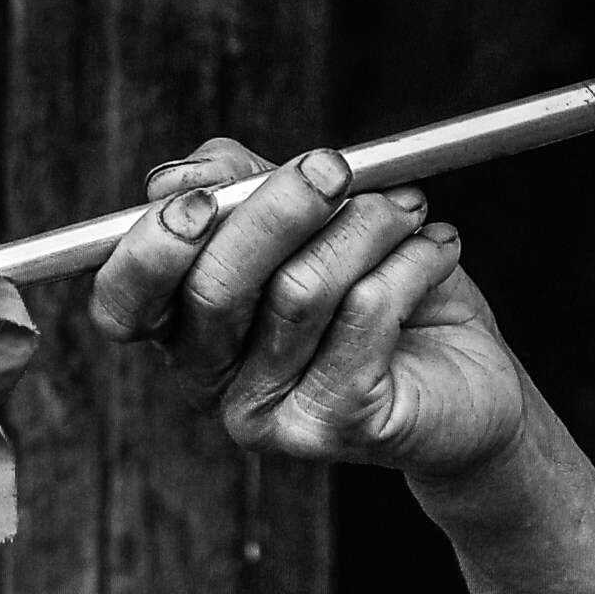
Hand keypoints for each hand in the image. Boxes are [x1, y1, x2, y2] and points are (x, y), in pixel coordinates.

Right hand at [86, 136, 530, 483]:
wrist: (471, 377)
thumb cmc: (381, 289)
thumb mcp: (309, 220)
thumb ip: (242, 188)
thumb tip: (177, 177)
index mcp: (185, 327)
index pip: (123, 301)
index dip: (150, 250)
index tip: (201, 199)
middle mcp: (210, 381)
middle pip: (214, 288)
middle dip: (278, 208)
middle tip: (334, 166)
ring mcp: (267, 416)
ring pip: (300, 290)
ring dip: (365, 226)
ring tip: (407, 208)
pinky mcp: (335, 427)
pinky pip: (365, 315)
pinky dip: (411, 261)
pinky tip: (436, 247)